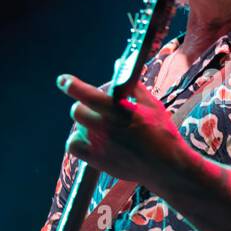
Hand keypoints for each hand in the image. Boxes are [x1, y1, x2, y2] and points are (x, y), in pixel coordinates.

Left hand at [58, 74, 186, 185]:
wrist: (167, 166)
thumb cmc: (162, 133)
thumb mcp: (151, 105)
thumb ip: (131, 85)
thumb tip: (118, 63)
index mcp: (116, 110)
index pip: (84, 93)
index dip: (70, 85)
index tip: (63, 80)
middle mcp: (104, 127)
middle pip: (77, 111)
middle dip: (85, 107)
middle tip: (98, 111)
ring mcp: (99, 145)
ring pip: (76, 128)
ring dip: (85, 125)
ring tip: (101, 129)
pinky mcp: (98, 161)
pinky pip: (73, 146)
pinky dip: (78, 141)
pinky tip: (90, 140)